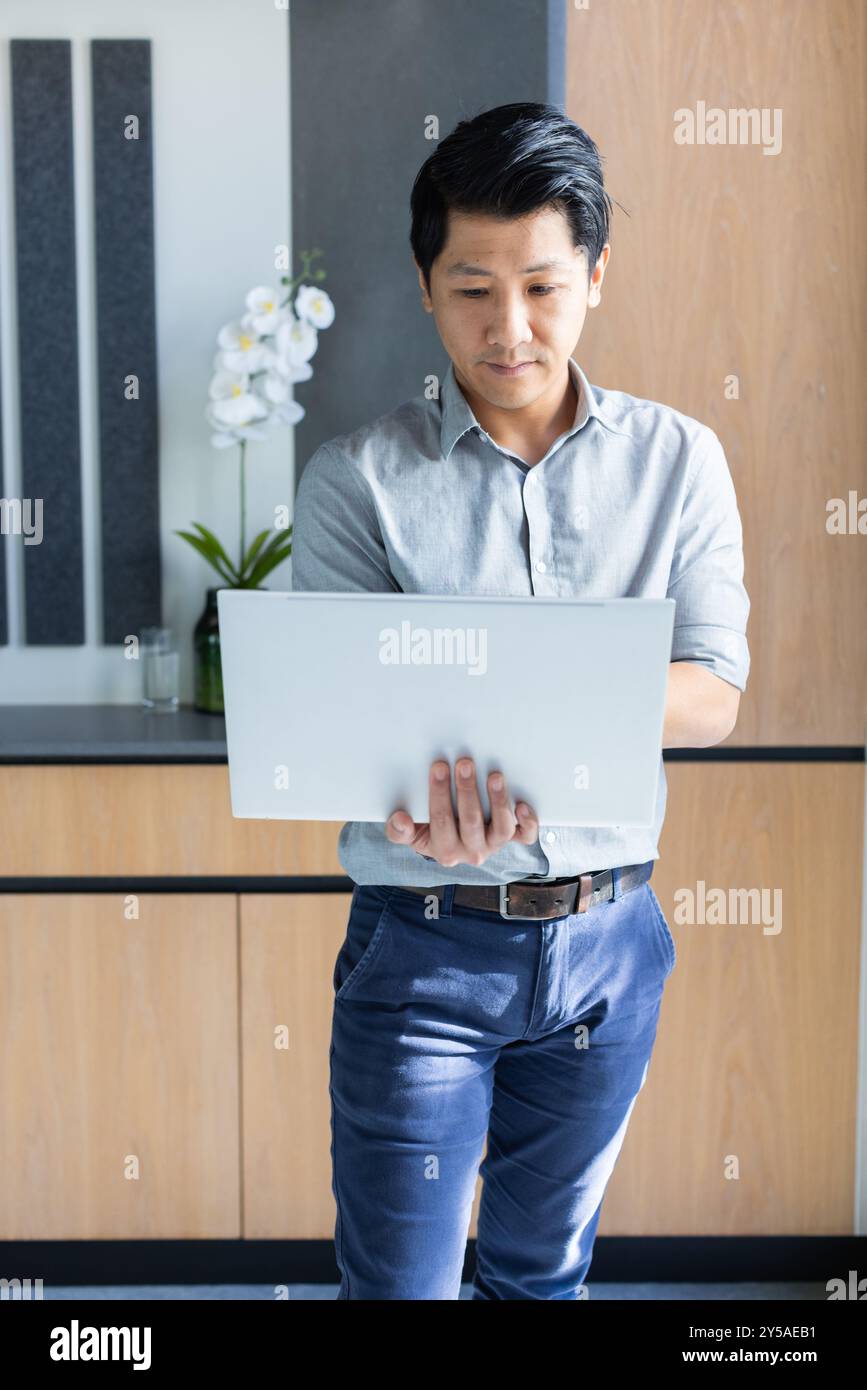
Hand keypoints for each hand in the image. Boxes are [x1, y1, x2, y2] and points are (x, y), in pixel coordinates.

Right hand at [385, 757, 538, 868]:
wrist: (448, 842)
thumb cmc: (428, 829)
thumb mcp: (409, 834)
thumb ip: (398, 830)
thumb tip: (400, 820)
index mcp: (444, 850)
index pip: (441, 822)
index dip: (440, 794)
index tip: (439, 767)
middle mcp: (471, 851)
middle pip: (471, 822)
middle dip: (467, 790)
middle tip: (464, 763)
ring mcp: (493, 844)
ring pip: (501, 829)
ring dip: (498, 801)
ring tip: (494, 776)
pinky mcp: (511, 837)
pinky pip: (525, 836)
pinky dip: (528, 822)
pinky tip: (521, 803)